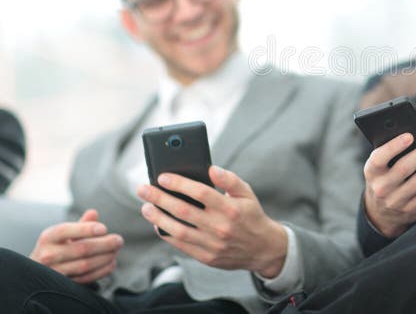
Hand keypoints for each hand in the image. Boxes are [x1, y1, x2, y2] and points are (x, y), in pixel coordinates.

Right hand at [30, 209, 122, 283]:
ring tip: (116, 251)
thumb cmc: (56, 246)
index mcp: (48, 237)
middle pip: (81, 249)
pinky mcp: (62, 285)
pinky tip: (111, 263)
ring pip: (85, 265)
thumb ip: (80, 224)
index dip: (86, 229)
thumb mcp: (63, 233)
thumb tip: (93, 212)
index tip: (104, 228)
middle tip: (119, 240)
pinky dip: (101, 271)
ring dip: (105, 258)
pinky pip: (85, 278)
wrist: (38, 272)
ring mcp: (54, 272)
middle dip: (104, 244)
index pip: (65, 230)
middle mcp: (47, 255)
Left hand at [137, 166, 287, 277]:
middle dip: (159, 198)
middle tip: (143, 189)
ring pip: (178, 230)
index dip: (179, 184)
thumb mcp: (247, 193)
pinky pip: (181, 245)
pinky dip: (166, 234)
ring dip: (157, 218)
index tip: (162, 177)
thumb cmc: (251, 216)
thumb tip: (211, 169)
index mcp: (230, 208)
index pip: (200, 193)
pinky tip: (157, 223)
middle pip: (183, 210)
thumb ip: (230, 179)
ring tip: (146, 207)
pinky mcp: (206, 256)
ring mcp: (212, 244)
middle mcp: (220, 227)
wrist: (262, 249)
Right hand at [363, 132, 415, 238]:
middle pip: (404, 168)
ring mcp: (395, 201)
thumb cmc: (385, 176)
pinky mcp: (409, 210)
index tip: (410, 136)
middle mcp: (381, 188)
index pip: (379, 158)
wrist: (380, 211)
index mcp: (371, 171)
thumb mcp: (380, 166)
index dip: (394, 147)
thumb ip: (391, 153)